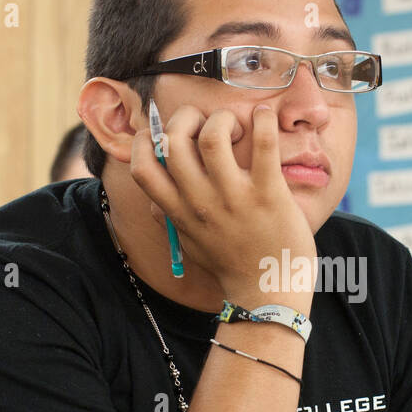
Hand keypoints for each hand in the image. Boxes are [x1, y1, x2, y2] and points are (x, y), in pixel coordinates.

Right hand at [129, 103, 315, 308]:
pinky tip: (265, 117)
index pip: (143, 168)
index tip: (162, 133)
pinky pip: (263, 144)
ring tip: (235, 125)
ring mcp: (234, 197)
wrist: (268, 294)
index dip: (145, 140)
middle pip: (174, 141)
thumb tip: (153, 204)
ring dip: (222, 119)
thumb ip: (171, 221)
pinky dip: (263, 120)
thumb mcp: (190, 245)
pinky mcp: (269, 193)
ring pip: (212, 137)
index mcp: (179, 212)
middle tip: (205, 122)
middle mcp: (201, 202)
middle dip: (185, 117)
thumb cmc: (231, 265)